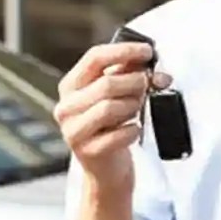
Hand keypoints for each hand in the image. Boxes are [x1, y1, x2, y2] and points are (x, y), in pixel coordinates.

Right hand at [53, 42, 172, 194]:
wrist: (106, 168)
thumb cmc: (112, 124)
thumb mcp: (116, 94)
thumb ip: (130, 75)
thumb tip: (154, 68)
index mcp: (70, 85)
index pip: (94, 57)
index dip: (124, 51)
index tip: (148, 51)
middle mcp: (66, 107)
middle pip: (105, 84)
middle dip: (134, 82)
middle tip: (149, 84)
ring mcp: (73, 131)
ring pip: (109, 108)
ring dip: (132, 105)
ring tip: (138, 108)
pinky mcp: (87, 152)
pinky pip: (119, 134)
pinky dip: (133, 130)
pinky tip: (133, 130)